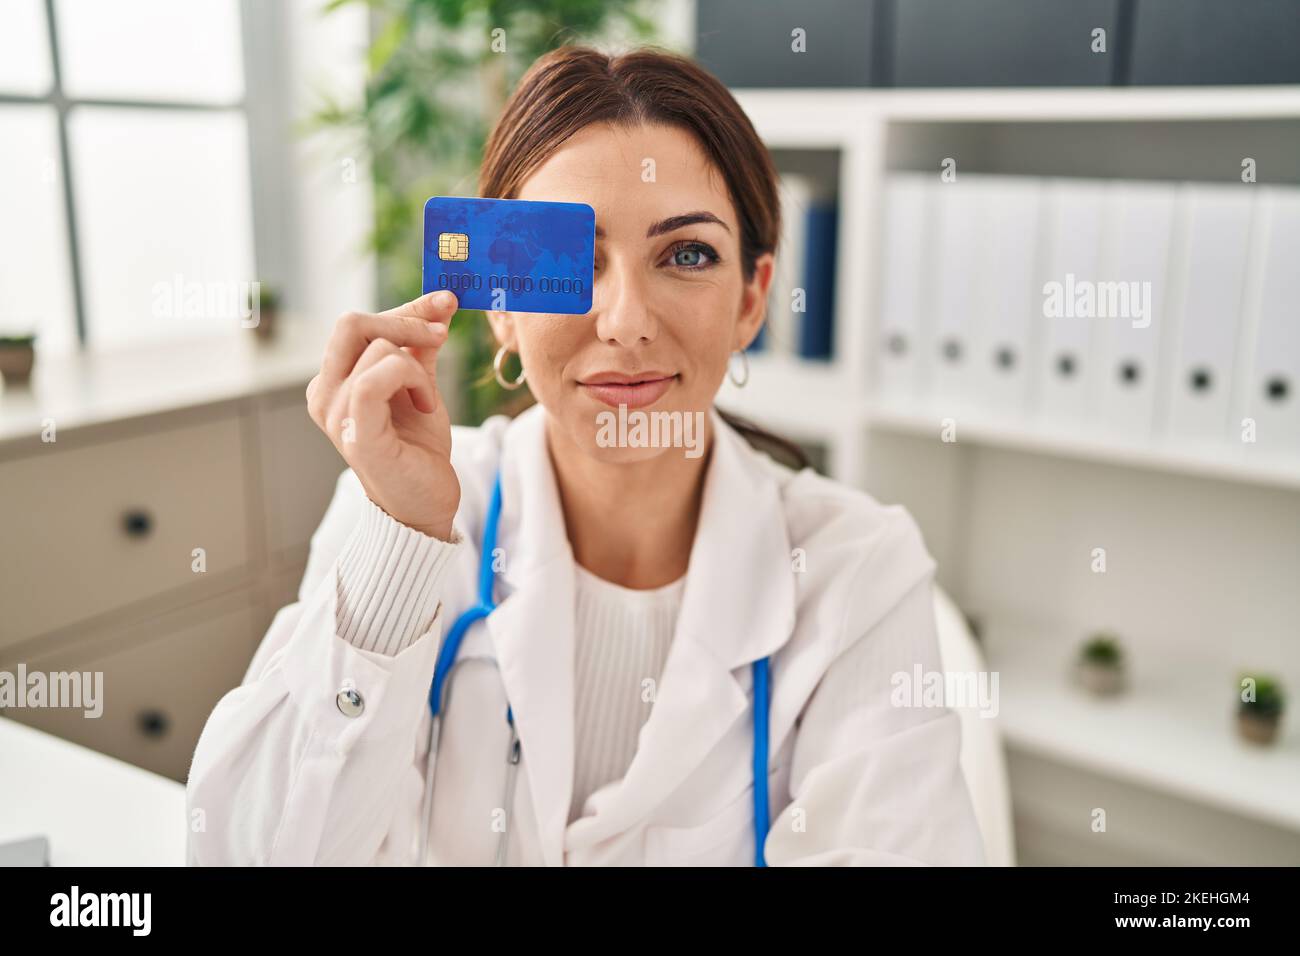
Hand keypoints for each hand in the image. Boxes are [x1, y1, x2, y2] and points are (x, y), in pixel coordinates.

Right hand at [306, 290, 460, 540]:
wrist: (424, 504)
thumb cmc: (417, 448)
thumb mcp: (420, 385)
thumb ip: (422, 346)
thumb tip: (441, 303)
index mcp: (333, 380)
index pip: (356, 322)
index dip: (405, 308)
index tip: (446, 302)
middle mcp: (325, 393)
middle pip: (351, 322)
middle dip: (406, 321)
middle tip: (441, 336)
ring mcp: (336, 414)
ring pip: (376, 348)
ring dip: (417, 364)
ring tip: (427, 397)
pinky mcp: (358, 433)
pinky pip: (377, 379)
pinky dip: (411, 379)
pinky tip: (425, 403)